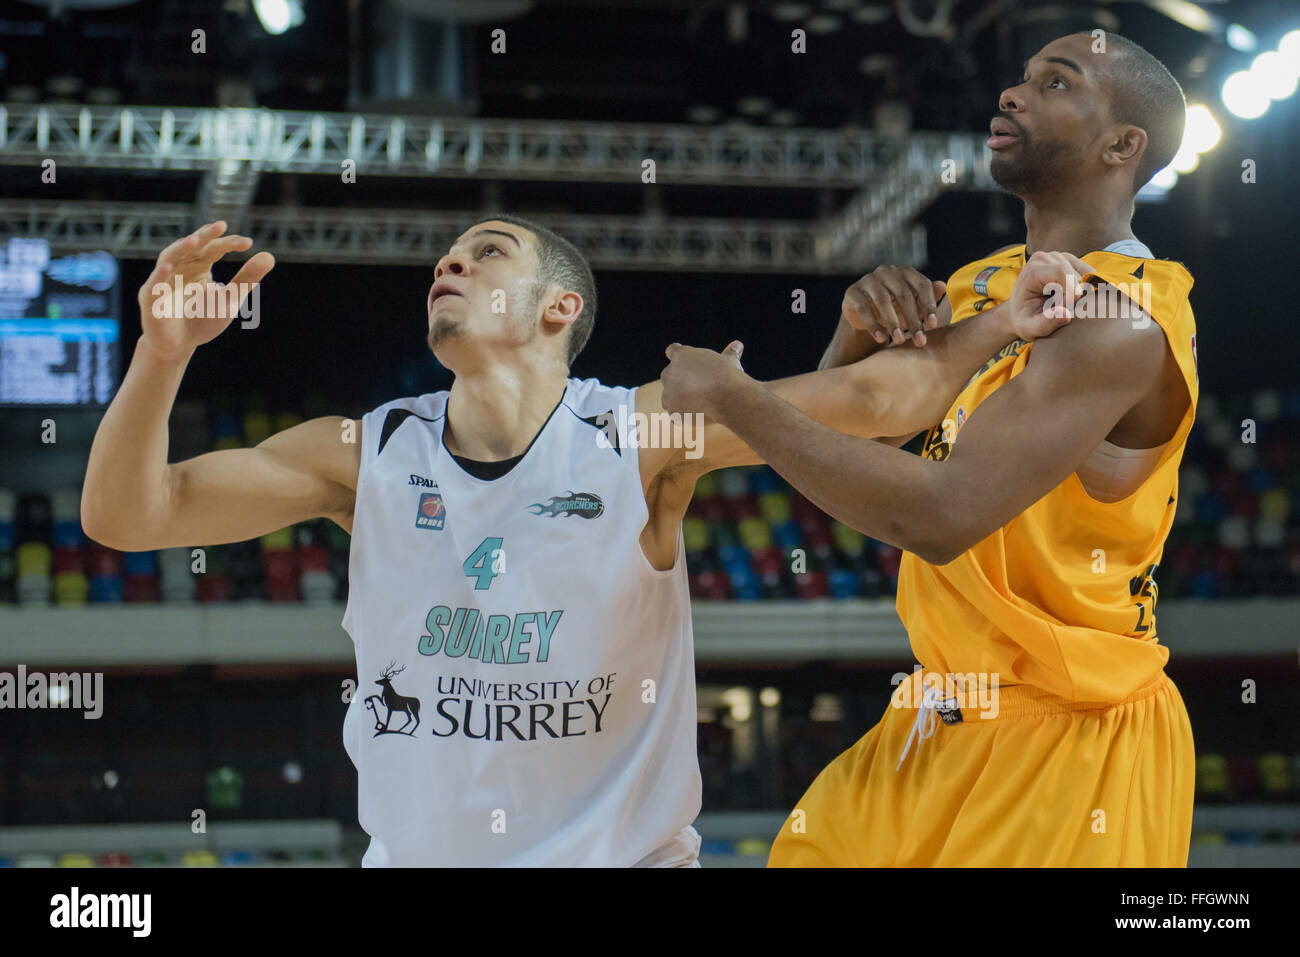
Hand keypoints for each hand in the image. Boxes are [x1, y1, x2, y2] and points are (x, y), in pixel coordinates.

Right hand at [137, 221, 274, 361]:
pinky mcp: (150, 300)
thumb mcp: (230, 298)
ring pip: (169, 260)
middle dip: (204, 236)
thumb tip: (269, 256)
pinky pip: (153, 287)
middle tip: (221, 226)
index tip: (248, 243)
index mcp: (197, 265)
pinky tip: (167, 268)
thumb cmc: (202, 318)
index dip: (228, 243)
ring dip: (180, 249)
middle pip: (191, 247)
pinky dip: (159, 277)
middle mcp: (178, 267)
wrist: (179, 344)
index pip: (213, 248)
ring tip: (195, 241)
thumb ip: (246, 278)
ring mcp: (161, 281)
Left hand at [660, 340, 748, 419]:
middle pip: (667, 374)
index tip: (683, 362)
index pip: (672, 350)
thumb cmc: (729, 375)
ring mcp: (669, 393)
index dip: (678, 356)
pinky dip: (682, 416)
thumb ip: (730, 353)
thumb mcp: (730, 361)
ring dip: (678, 399)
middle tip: (694, 386)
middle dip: (677, 380)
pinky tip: (695, 415)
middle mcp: (670, 373)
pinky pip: (674, 415)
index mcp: (681, 355)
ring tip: (696, 402)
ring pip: (668, 396)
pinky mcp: (672, 411)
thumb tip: (738, 345)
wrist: (727, 396)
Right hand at [842, 266, 946, 346]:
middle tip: (920, 340)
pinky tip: (881, 339)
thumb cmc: (894, 308)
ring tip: (900, 341)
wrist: (863, 314)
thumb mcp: (913, 305)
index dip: (929, 305)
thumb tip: (943, 286)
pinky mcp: (852, 292)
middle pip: (903, 294)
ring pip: (883, 300)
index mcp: (905, 272)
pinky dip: (873, 325)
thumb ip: (927, 298)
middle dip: (913, 319)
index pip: (921, 284)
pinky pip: (863, 308)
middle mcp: (886, 272)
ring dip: (893, 323)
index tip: (933, 326)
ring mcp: (868, 280)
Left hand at [1006, 251, 1094, 340]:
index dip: (1070, 293)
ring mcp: (1058, 256)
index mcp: (1032, 270)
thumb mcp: (1030, 328)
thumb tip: (1066, 314)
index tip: (1065, 309)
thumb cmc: (1025, 320)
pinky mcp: (1069, 259)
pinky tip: (1069, 295)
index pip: (1063, 274)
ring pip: (1085, 274)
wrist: (1021, 311)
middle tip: (1062, 309)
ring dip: (1080, 292)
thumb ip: (1045, 324)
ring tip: (1062, 302)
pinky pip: (1089, 273)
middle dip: (1075, 295)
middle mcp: (1045, 258)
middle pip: (1075, 274)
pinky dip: (1084, 288)